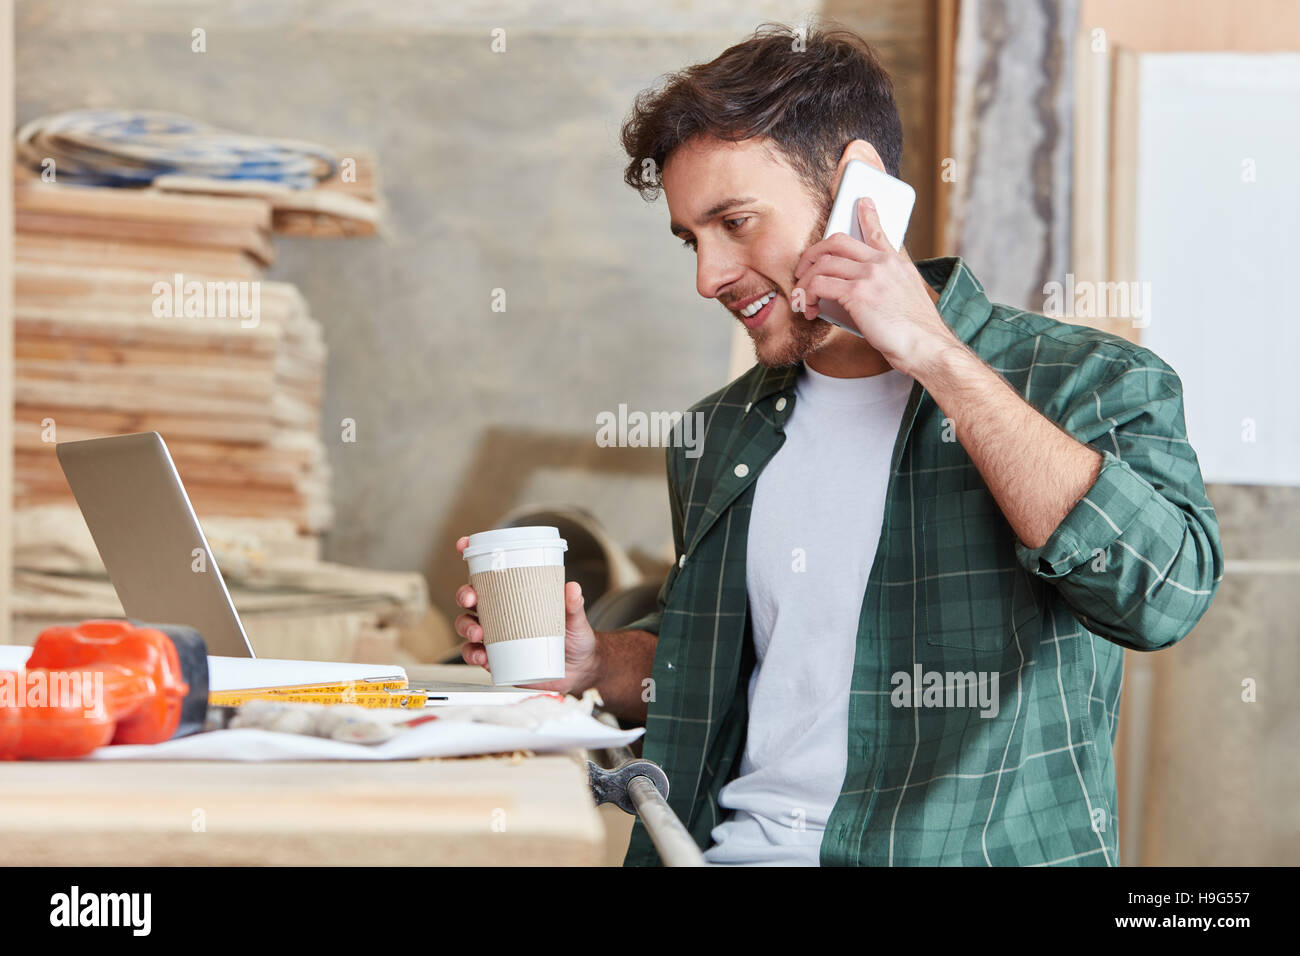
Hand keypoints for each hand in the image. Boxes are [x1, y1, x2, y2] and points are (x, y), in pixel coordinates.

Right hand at [453, 536, 601, 695]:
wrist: (578, 669)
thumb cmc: (573, 636)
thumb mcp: (574, 618)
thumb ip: (573, 605)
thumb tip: (572, 588)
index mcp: (513, 595)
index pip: (489, 573)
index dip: (471, 556)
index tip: (463, 544)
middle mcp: (500, 613)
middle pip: (470, 598)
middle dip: (464, 595)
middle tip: (471, 600)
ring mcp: (496, 635)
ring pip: (467, 625)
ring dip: (466, 627)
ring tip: (479, 635)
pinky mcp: (496, 658)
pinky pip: (475, 654)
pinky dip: (474, 655)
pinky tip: (483, 657)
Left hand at [792, 197, 958, 375]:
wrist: (927, 347)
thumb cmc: (916, 334)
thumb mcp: (909, 299)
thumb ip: (888, 287)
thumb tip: (862, 294)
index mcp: (897, 265)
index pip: (878, 232)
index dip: (867, 215)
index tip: (862, 202)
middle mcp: (883, 264)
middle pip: (837, 242)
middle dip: (813, 254)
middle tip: (803, 270)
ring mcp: (870, 276)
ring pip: (822, 264)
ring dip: (805, 281)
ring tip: (803, 297)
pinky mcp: (858, 293)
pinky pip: (819, 285)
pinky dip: (808, 296)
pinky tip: (809, 309)